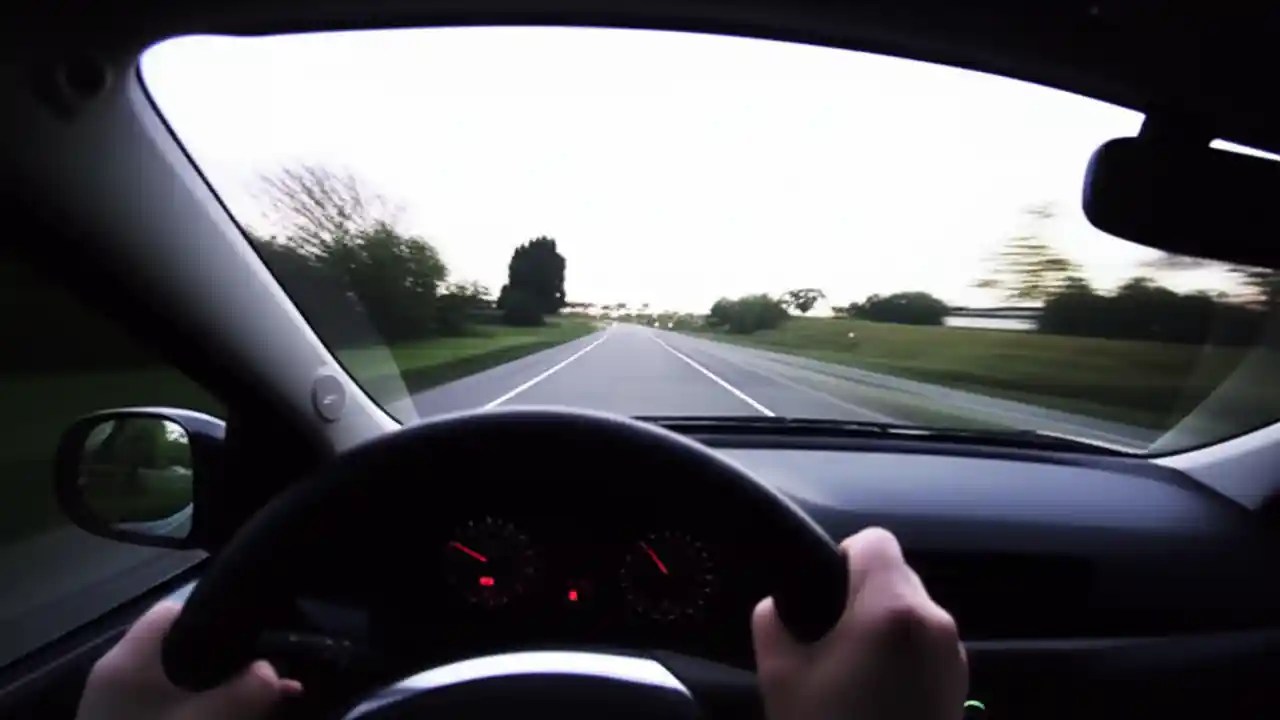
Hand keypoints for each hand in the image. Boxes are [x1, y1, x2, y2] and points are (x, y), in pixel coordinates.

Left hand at [77, 602, 301, 719]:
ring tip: (268, 704)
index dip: (220, 619)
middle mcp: (119, 678)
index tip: (258, 639)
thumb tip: (274, 671)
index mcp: (128, 660)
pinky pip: (172, 712)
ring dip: (225, 694)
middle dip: (232, 664)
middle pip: (184, 651)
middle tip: (272, 680)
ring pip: (183, 687)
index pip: (175, 613)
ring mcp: (119, 710)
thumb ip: (248, 690)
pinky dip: (205, 714)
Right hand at [752, 528, 966, 719]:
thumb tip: (780, 605)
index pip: (873, 540)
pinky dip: (900, 656)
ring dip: (881, 628)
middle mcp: (934, 622)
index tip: (820, 594)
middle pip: (894, 576)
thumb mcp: (780, 676)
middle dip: (859, 598)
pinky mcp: (960, 685)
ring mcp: (954, 656)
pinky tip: (874, 696)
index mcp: (891, 607)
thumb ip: (773, 621)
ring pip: (911, 613)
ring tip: (849, 675)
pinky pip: (926, 647)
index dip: (840, 556)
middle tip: (826, 640)